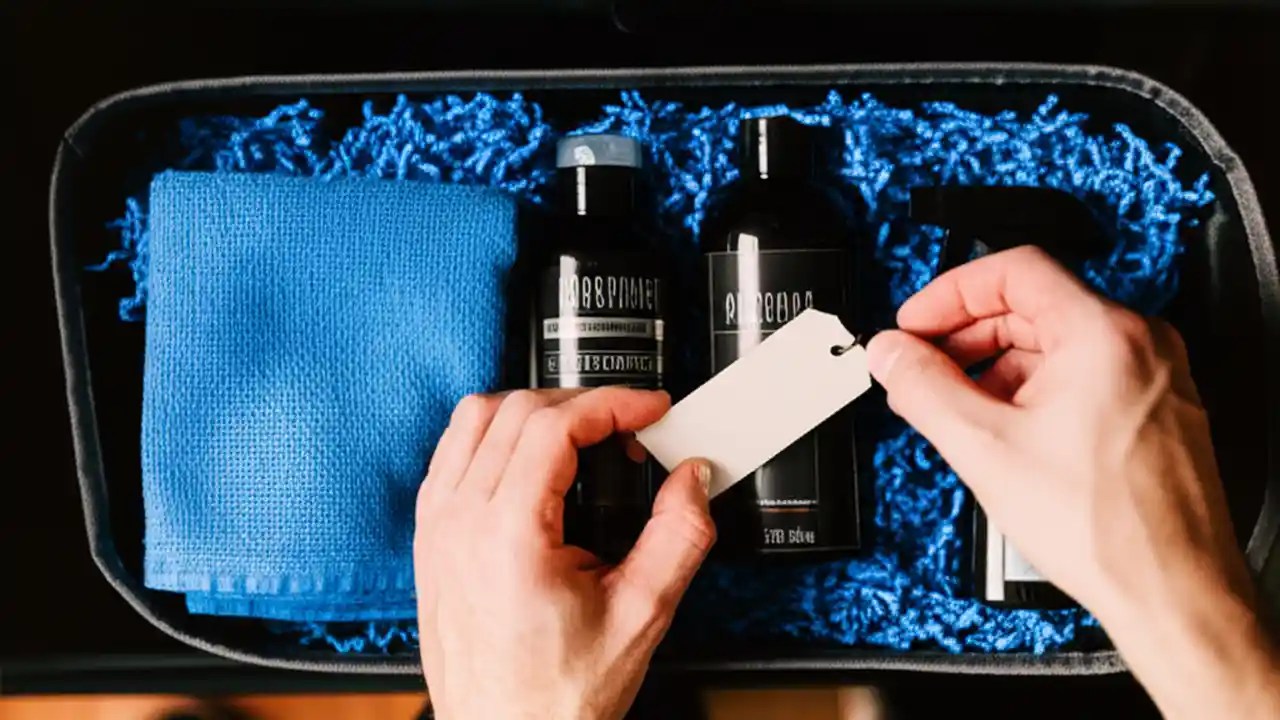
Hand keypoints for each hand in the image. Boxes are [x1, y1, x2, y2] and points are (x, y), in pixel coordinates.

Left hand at [414, 387, 714, 719]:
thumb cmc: (556, 695)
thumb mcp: (641, 616)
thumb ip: (678, 536)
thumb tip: (693, 479)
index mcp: (508, 535)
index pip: (554, 425)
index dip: (612, 404)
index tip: (650, 409)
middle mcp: (460, 522)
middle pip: (515, 410)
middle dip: (580, 404)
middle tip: (628, 427)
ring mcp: (436, 527)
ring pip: (474, 420)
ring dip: (532, 411)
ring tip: (582, 435)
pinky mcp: (429, 538)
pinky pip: (451, 453)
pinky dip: (493, 436)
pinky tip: (530, 460)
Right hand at [866, 247, 1278, 718]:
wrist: (1170, 591)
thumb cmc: (1105, 529)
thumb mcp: (984, 448)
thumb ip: (923, 388)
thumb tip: (892, 355)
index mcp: (1102, 334)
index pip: (1014, 271)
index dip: (951, 294)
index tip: (917, 323)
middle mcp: (1140, 344)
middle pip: (1033, 306)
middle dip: (966, 335)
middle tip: (921, 366)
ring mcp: (1155, 377)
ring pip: (1057, 344)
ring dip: (995, 365)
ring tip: (954, 407)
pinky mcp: (1156, 411)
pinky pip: (1083, 376)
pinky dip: (1033, 390)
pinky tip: (1001, 430)